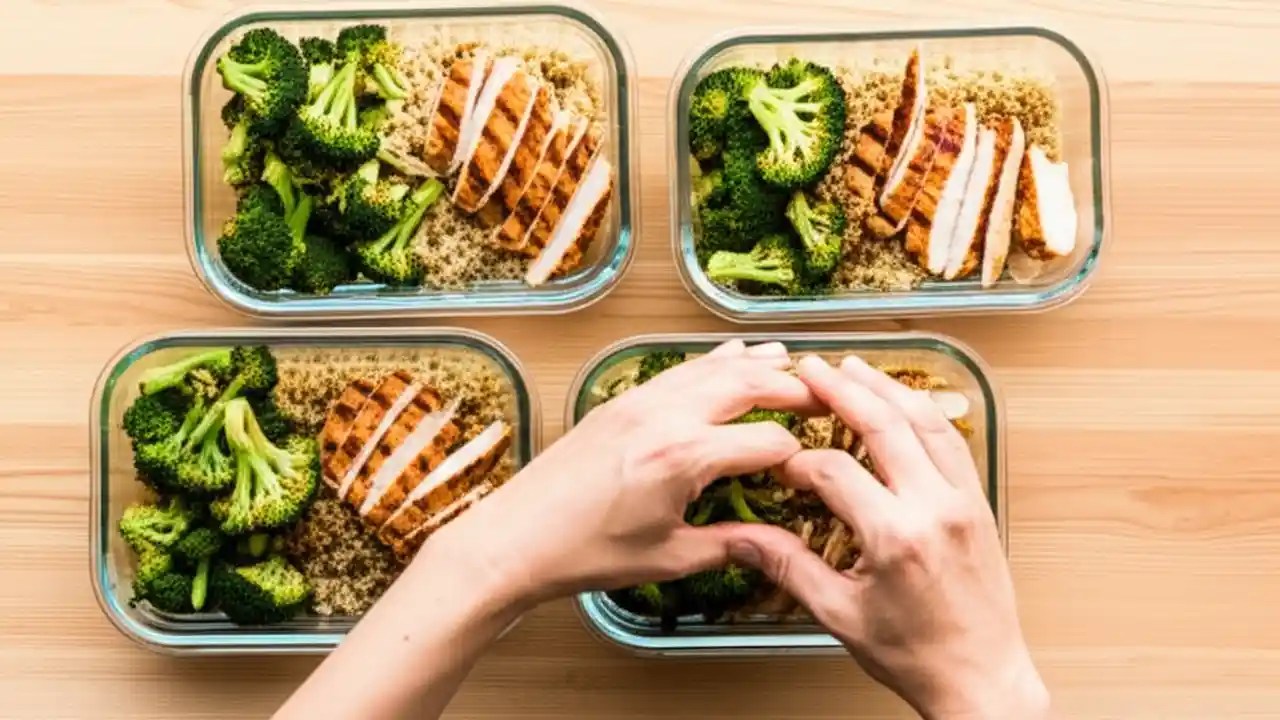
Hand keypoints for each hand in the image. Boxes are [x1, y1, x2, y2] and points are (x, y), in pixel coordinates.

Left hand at [424, 339, 818, 606]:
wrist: (514, 538)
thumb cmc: (584, 553)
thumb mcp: (669, 557)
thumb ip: (730, 544)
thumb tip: (772, 541)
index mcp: (685, 458)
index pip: (767, 441)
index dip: (800, 453)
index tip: (817, 464)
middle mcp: (666, 417)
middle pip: (747, 384)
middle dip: (792, 386)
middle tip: (825, 393)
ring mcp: (640, 401)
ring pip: (712, 367)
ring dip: (754, 363)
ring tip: (790, 360)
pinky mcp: (621, 401)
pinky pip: (679, 370)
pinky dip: (712, 362)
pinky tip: (729, 358)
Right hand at [727, 354, 1048, 719]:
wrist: (981, 680)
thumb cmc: (915, 655)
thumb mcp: (839, 615)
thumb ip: (788, 567)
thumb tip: (742, 539)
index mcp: (895, 538)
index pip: (835, 473)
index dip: (799, 462)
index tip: (780, 465)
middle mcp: (934, 509)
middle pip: (885, 425)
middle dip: (843, 390)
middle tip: (812, 368)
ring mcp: (963, 501)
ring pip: (925, 422)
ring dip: (887, 388)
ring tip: (853, 367)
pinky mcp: (978, 503)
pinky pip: (952, 441)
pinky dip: (923, 412)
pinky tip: (902, 400)